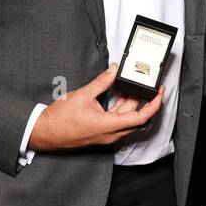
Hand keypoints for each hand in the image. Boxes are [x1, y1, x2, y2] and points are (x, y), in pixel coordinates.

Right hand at [29, 63, 163, 151]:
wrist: (46, 132)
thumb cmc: (61, 119)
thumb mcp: (83, 95)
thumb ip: (102, 82)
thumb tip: (114, 70)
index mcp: (109, 127)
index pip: (141, 118)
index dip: (153, 105)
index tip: (160, 94)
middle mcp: (111, 134)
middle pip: (136, 118)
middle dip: (144, 102)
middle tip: (150, 87)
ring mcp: (106, 135)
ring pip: (126, 119)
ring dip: (131, 104)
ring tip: (132, 85)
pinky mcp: (101, 133)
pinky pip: (117, 121)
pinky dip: (121, 108)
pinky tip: (119, 95)